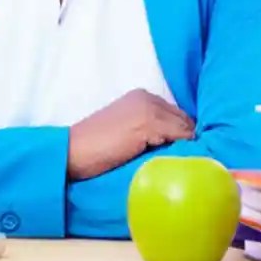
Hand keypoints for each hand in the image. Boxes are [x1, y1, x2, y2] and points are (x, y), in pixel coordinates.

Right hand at [66, 89, 195, 180]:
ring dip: (186, 146)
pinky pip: (180, 136)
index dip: (183, 133)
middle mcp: (147, 98)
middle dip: (187, 139)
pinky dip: (183, 149)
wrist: (73, 151)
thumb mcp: (127, 131)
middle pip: (185, 119)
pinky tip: (175, 162)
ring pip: (185, 128)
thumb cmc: (96, 147)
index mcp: (141, 97)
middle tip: (187, 159)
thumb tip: (179, 144)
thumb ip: (149, 130)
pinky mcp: (148, 123)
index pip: (177, 114)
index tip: (185, 151)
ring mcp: (148, 109)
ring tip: (183, 163)